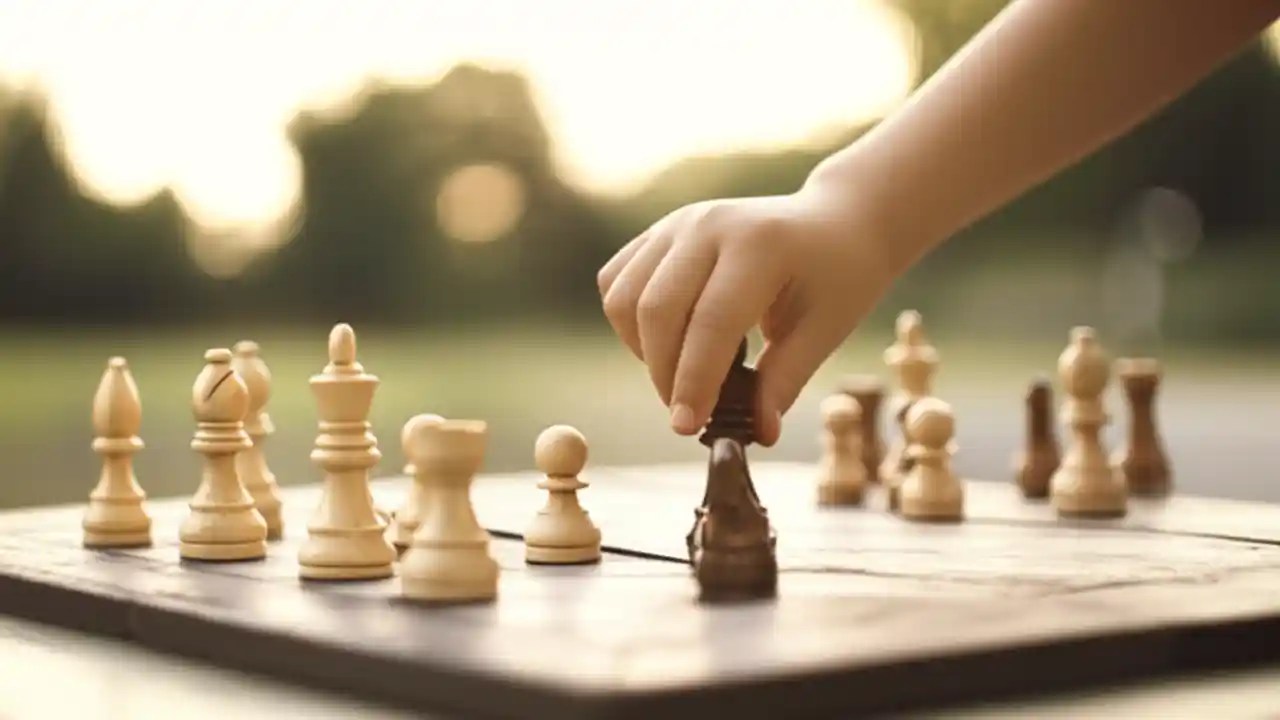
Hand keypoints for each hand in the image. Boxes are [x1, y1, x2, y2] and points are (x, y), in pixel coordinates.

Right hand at [596, 177, 901, 445]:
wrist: (834, 222)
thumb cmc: (838, 277)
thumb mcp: (825, 330)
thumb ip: (784, 380)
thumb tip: (758, 433)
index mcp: (759, 244)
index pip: (711, 322)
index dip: (695, 381)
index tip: (688, 427)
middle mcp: (709, 225)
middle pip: (656, 310)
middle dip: (664, 375)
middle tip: (689, 413)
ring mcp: (678, 224)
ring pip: (624, 298)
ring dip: (643, 351)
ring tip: (685, 373)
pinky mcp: (659, 233)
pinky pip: (616, 283)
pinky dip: (630, 324)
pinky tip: (670, 341)